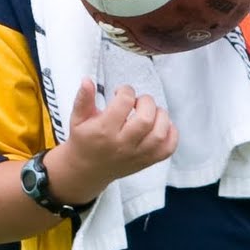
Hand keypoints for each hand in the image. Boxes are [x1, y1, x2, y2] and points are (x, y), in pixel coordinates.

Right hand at [46, 80, 177, 205]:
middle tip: (137, 103)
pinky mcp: (146, 161)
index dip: (126, 90)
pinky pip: (168, 149)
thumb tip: (87, 80)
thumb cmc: (84, 140)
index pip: (124, 103)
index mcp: (104, 130)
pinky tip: (160, 126)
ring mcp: (137, 154)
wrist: (87, 170)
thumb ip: (83, 99)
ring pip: (160, 134)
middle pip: (146, 119)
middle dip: (146, 102)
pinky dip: (171, 134)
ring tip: (150, 113)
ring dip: (160, 116)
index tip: (121, 92)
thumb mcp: (77, 118)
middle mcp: (122, 144)